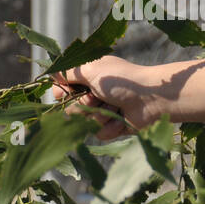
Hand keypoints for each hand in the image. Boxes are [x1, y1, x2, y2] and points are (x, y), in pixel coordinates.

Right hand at [51, 56, 170, 140]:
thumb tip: (51, 74)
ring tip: (114, 106)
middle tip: (98, 97)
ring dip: (98, 115)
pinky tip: (121, 119)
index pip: (62, 89)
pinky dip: (109, 126)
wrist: (152, 98)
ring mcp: (102, 111)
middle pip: (70, 108)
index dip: (61, 93)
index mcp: (89, 77)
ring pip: (84, 122)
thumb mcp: (92, 69)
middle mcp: (94, 93)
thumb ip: (69, 72)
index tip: (64, 93)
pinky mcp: (111, 126)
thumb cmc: (123, 80)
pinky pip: (98, 133)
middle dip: (83, 104)